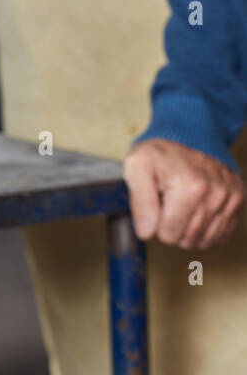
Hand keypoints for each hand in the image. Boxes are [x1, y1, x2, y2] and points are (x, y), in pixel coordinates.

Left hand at [123, 138, 242, 249]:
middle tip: (167, 203)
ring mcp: (231, 199)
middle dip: (172, 227)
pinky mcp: (238, 201)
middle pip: (187, 240)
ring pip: (205, 240)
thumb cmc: (160, 152)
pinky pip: (222, 235)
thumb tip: (147, 232)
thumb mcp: (137, 167)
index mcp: (190, 188)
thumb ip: (140, 202)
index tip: (156, 203)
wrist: (189, 134)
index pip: (168, 235)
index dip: (156, 223)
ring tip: (181, 205)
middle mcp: (216, 195)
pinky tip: (196, 211)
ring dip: (189, 230)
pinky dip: (207, 229)